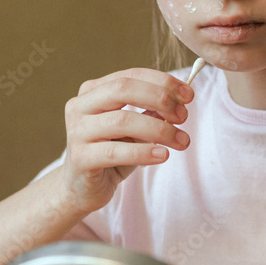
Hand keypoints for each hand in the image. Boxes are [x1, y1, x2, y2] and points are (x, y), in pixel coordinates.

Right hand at [60, 67, 192, 215]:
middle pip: (123, 89)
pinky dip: (144, 152)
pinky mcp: (80, 158)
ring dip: (159, 129)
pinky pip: (116, 151)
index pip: (131, 75)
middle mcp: (80, 106)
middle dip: (159, 98)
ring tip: (181, 141)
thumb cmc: (111, 153)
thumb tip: (180, 101)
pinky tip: (163, 155)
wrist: (83, 189)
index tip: (188, 95)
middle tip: (183, 116)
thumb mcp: (134, 129)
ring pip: (123, 120)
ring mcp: (77, 132)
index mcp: (92, 91)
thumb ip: (151, 112)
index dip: (162, 82)